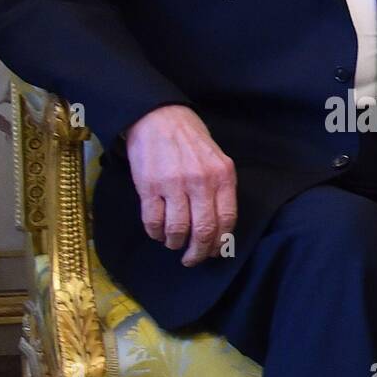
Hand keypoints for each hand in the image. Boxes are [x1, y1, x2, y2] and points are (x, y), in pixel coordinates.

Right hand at [124, 105, 237, 266]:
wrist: (158, 117)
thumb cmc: (190, 139)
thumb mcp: (216, 158)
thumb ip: (220, 189)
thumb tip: (218, 227)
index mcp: (222, 175)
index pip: (226, 220)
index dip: (219, 242)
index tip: (213, 252)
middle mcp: (201, 181)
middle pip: (204, 230)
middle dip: (198, 252)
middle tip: (192, 259)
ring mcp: (174, 184)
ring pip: (178, 230)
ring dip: (175, 243)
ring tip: (173, 243)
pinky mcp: (149, 186)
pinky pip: (153, 221)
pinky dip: (155, 233)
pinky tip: (157, 232)